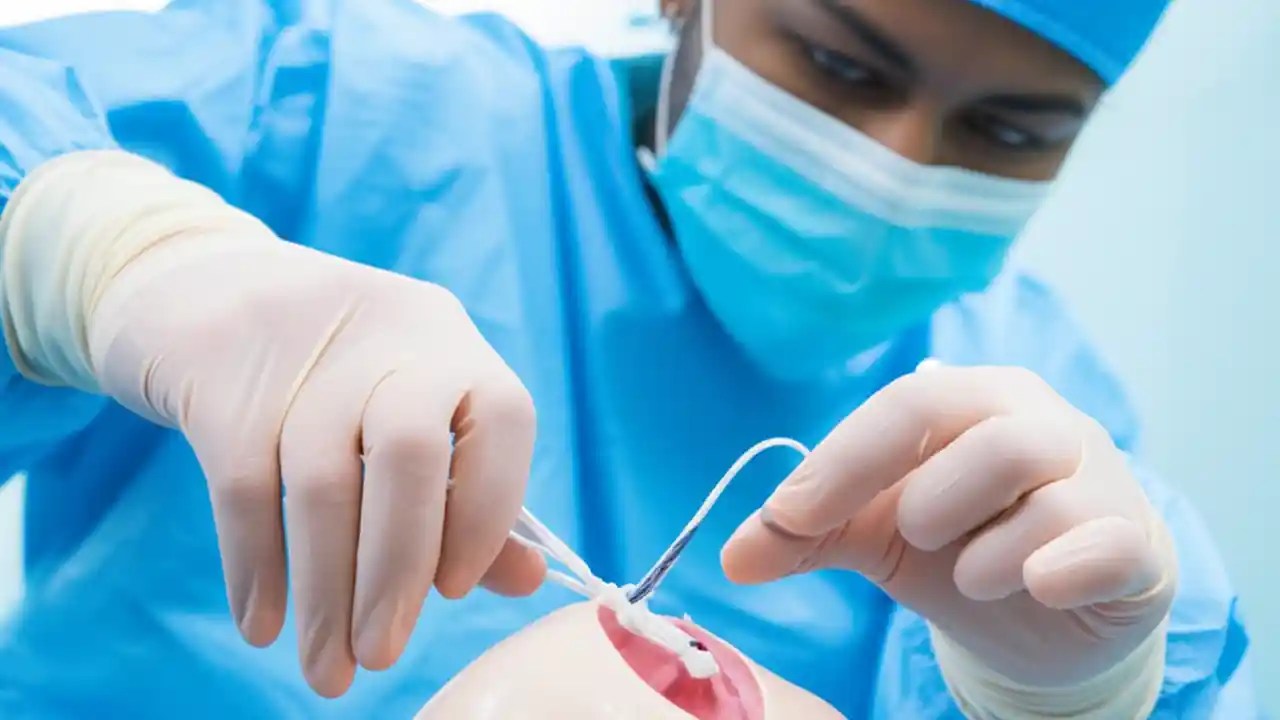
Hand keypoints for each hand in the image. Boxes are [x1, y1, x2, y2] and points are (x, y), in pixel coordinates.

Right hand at [86, 230, 544, 695]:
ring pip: (321, 484)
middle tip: (381, 658)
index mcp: (453, 344)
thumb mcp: (414, 410)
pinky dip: (255, 566)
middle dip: (396, 571)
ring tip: (328, 668)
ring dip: (325, 593)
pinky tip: (262, 624)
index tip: (456, 590)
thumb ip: (472, 496)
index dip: (488, 512)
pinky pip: (243, 487)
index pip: (502, 419)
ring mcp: (303, 351)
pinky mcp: (224, 377)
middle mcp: (390, 337)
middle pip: (407, 457)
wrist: (212, 291)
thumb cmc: (340, 377)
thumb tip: (525, 581)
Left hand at [721, 364, 1175, 688]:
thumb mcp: (876, 535)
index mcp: (971, 401)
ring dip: (990, 542)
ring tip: (968, 577)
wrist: (1048, 612)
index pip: (906, 406)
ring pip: (1048, 476)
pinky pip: (1110, 541)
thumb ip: (809, 534)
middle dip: (932, 491)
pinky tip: (1037, 587)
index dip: (841, 462)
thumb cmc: (961, 544)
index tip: (785, 518)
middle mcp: (1040, 423)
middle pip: (989, 428)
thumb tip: (734, 558)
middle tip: (911, 535)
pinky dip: (1064, 564)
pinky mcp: (1135, 546)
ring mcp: (1098, 479)